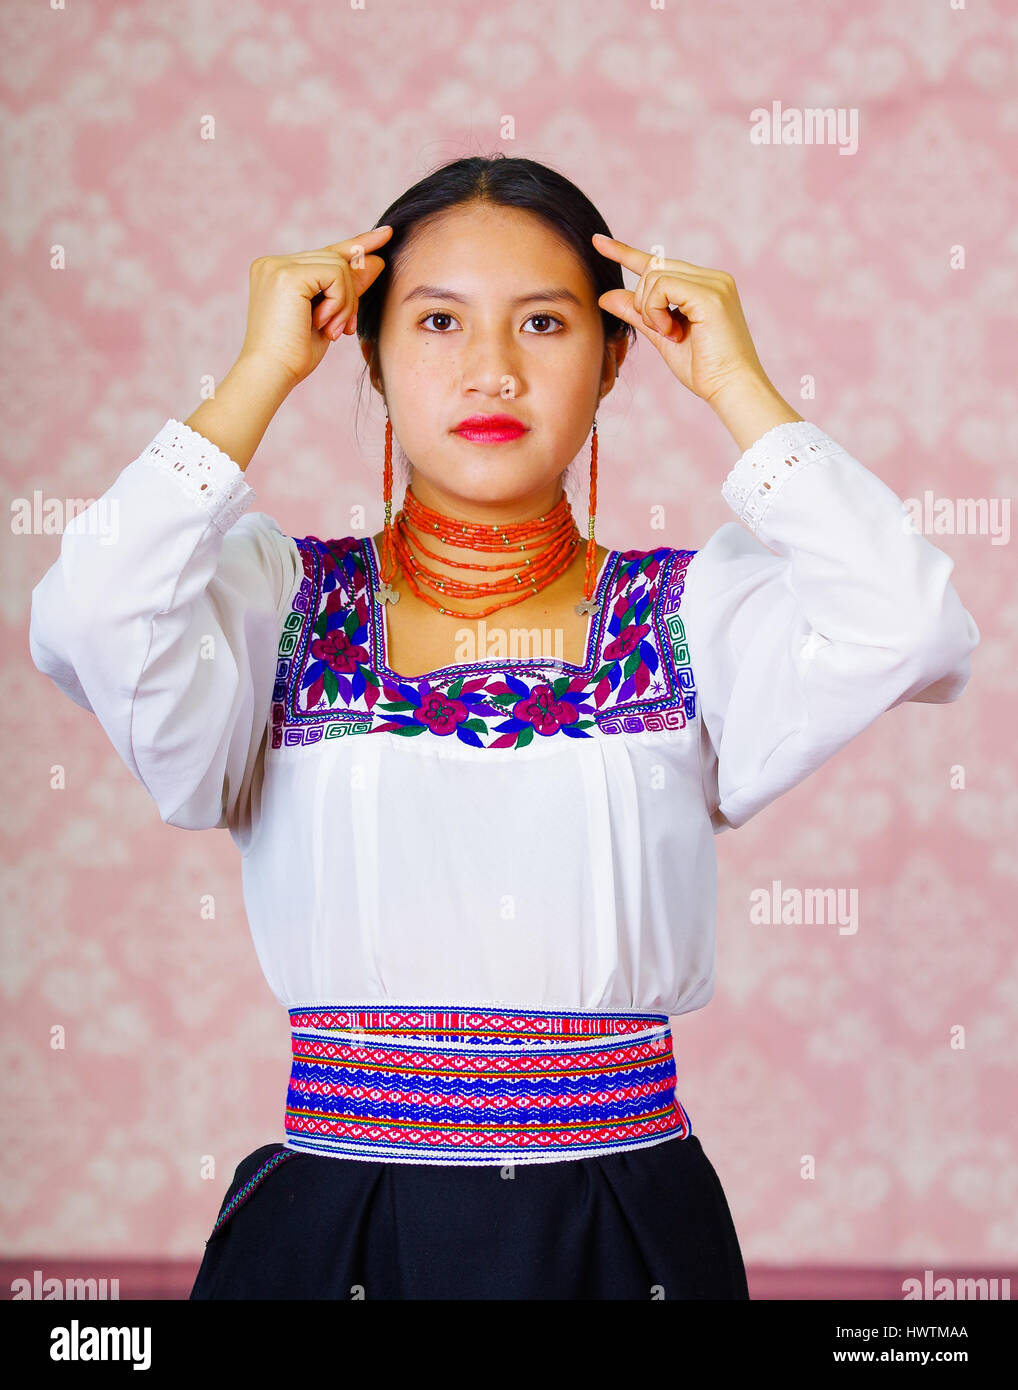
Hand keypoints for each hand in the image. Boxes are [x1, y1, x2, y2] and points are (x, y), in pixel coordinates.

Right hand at [238, 226, 392, 391]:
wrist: (271, 374)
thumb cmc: (295, 354)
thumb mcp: (329, 317)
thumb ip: (348, 289)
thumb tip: (377, 261)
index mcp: (278, 271)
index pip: (326, 253)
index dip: (358, 244)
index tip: (386, 234)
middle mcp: (274, 263)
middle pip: (336, 259)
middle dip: (350, 296)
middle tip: (343, 329)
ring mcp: (278, 265)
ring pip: (339, 265)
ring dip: (346, 303)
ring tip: (332, 330)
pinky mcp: (287, 274)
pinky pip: (335, 274)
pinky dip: (341, 302)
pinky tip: (325, 323)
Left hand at [592, 234, 770, 404]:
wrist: (732, 389)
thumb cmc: (705, 369)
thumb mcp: (662, 336)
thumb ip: (638, 314)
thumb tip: (606, 296)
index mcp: (705, 286)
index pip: (660, 263)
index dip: (626, 253)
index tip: (597, 242)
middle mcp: (712, 278)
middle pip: (654, 268)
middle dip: (643, 302)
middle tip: (661, 332)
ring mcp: (714, 283)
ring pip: (654, 277)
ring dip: (650, 310)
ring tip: (670, 334)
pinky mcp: (709, 294)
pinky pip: (662, 286)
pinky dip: (656, 311)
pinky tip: (671, 332)